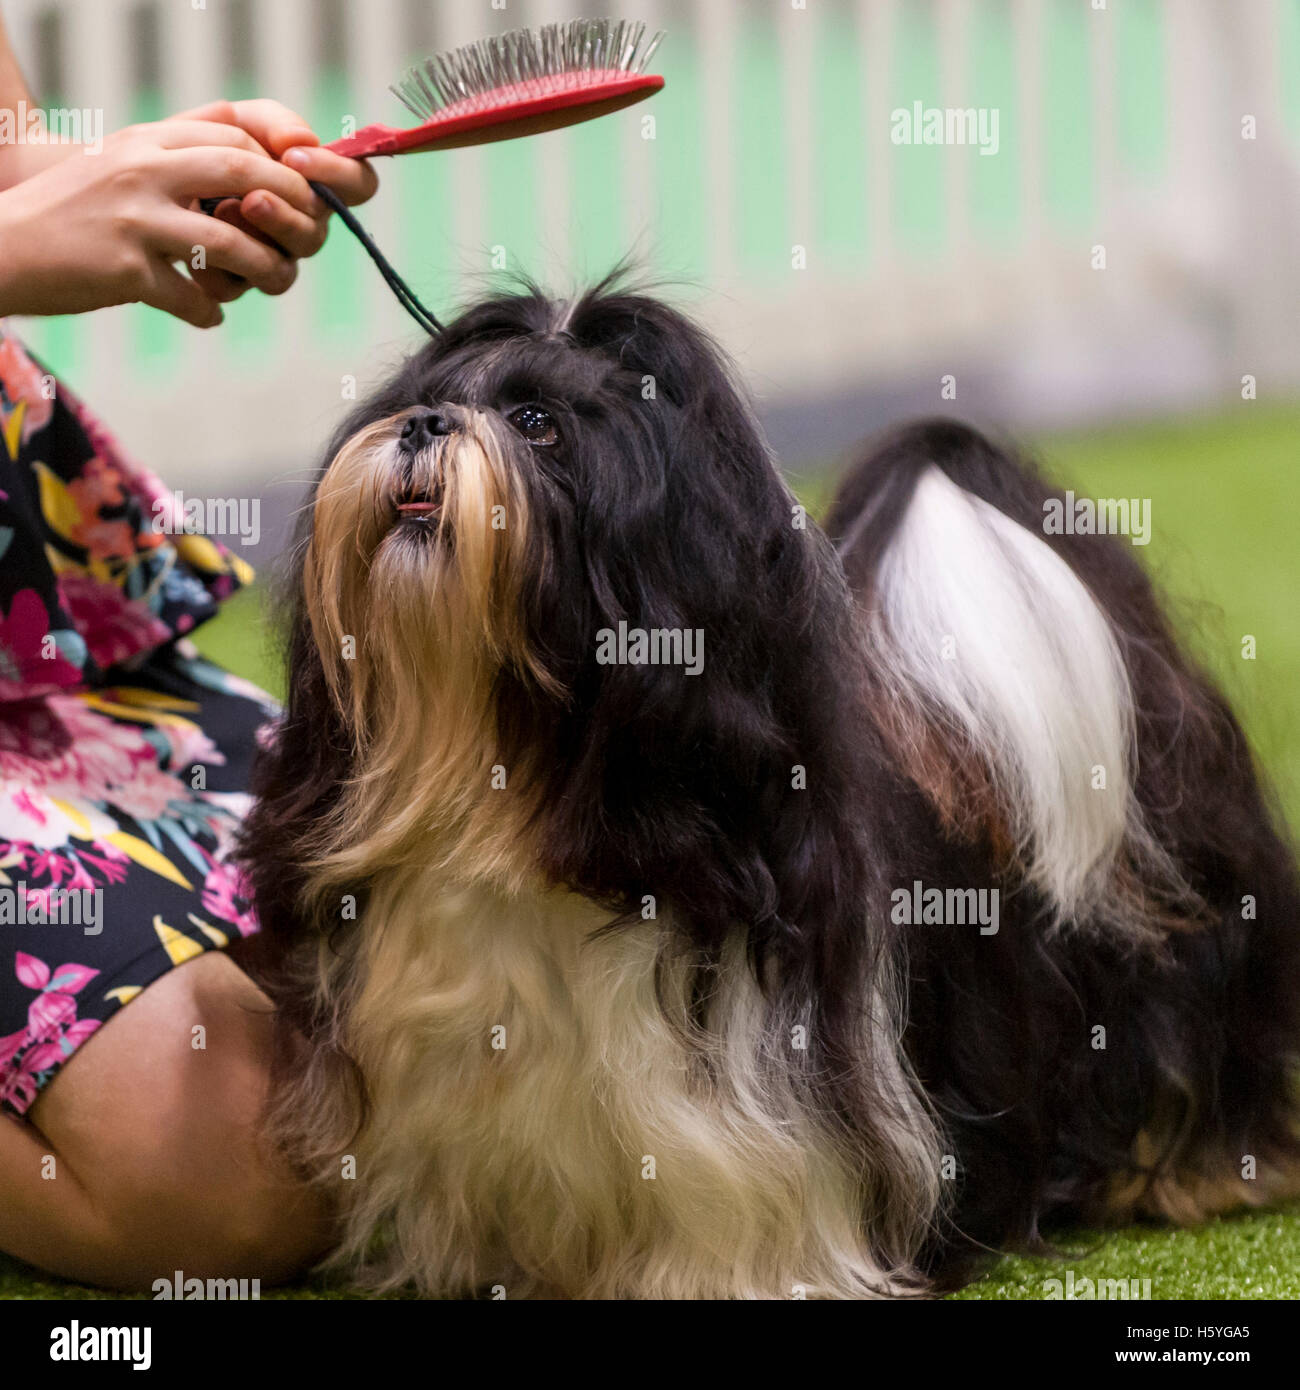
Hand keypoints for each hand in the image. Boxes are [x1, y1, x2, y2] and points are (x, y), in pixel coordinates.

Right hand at [0, 113, 336, 325]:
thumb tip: (246, 176)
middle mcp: (141, 171)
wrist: (4, 248)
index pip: (232, 137)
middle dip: (287, 207)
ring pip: (229, 243)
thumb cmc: (70, 215)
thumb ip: (174, 163)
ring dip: (264, 270)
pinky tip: (211, 316)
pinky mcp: (124, 270)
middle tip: (305, 238)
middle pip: (242, 173)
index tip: (299, 196)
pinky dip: (209, 311)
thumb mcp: (118, 167)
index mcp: (145, 142)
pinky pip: (191, 297)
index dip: (278, 167)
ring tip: (272, 283)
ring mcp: (133, 220)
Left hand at [178, 99, 376, 303]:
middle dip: (287, 214)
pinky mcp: (233, 285)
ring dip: (252, 243)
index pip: (359, 184)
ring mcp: (268, 261)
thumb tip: (304, 141)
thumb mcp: (234, 120)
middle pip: (317, 233)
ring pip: (284, 269)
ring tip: (222, 211)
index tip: (297, 158)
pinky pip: (238, 288)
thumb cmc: (196, 147)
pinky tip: (189, 251)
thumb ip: (272, 121)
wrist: (135, 184)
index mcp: (310, 187)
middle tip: (254, 196)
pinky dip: (213, 268)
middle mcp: (298, 228)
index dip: (339, 175)